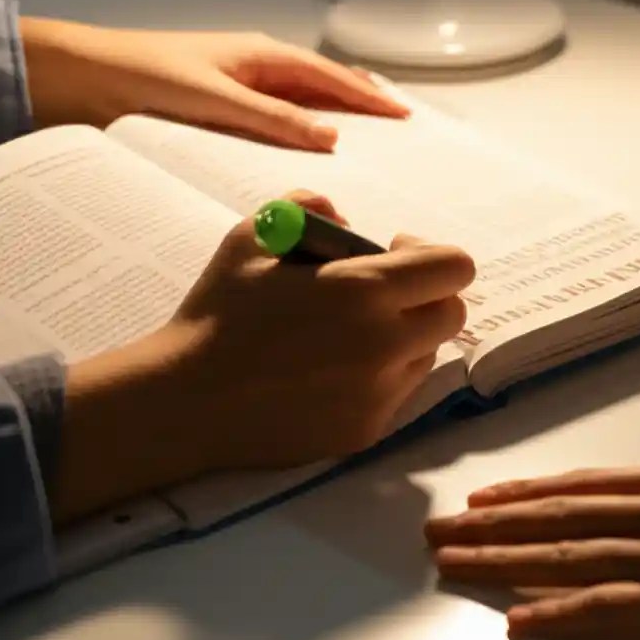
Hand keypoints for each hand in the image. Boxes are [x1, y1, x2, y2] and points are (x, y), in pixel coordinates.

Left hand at [20, 17, 409, 150]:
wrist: (89, 79)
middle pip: (326, 88)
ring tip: (369, 142)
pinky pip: (279, 122)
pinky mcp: (227, 111)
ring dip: (336, 122)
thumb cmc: (149, 76)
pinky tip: (312, 153)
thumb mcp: (218, 101)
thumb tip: (331, 137)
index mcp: (265, 57)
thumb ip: (275, 120)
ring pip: (305, 106)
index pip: (333, 78)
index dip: (372, 98)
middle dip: (364, 106)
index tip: (405, 115)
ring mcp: (245, 89)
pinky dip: (304, 134)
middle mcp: (260, 70)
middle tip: (400, 127)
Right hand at [52, 191, 474, 523]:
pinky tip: (333, 368)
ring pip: (428, 354)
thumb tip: (343, 217)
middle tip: (380, 291)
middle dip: (426, 295)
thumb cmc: (219, 313)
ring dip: (406, 335)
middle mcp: (386, 345)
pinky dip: (382, 374)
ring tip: (352, 331)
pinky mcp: (367, 430)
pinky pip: (398, 392)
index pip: (454, 267)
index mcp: (365, 291)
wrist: (185, 401)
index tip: (393, 251)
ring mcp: (380, 394)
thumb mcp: (254, 237)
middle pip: (452, 313)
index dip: (429, 254)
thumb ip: (308, 209)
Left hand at [425, 458, 639, 639]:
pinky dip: (560, 614)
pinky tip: (517, 618)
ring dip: (504, 562)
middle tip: (441, 530)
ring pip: (571, 558)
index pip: (588, 486)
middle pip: (563, 519)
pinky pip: (612, 611)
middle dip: (496, 526)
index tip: (488, 498)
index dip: (530, 493)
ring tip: (454, 564)